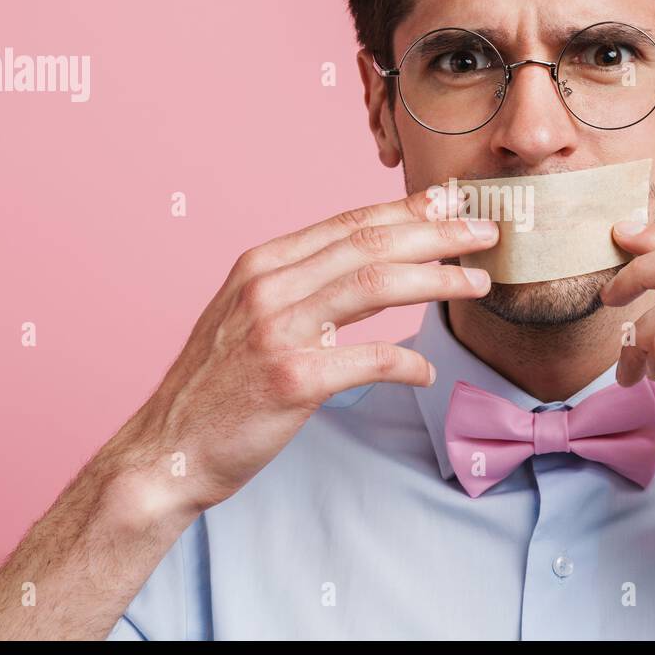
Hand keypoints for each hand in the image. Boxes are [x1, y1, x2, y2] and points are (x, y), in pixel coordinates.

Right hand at [120, 190, 497, 515]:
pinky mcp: (290, 379)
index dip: (409, 210)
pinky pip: (368, 359)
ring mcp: (277, 331)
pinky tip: (425, 372)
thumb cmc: (217, 387)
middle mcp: (268, 287)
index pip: (350, 223)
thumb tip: (368, 265)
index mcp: (262, 264)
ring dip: (437, 280)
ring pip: (376, 285)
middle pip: (371, 244)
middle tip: (487, 233)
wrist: (167, 450)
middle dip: (438, 234)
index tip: (454, 204)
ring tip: (477, 283)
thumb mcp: (246, 314)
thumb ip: (300, 286)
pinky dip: (406, 362)